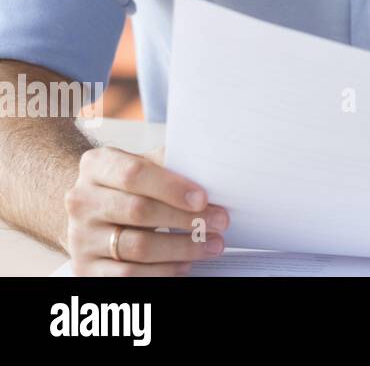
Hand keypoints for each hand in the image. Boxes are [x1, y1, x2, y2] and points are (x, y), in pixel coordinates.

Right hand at [64, 145, 227, 275]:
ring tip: (211, 245)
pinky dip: (162, 271)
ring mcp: (80, 237)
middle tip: (220, 222)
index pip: (134, 174)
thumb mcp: (143, 164)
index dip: (171, 187)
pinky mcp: (85, 268)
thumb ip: (170, 164)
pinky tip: (185, 264)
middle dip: (185, 219)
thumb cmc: (129, 185)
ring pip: (137, 247)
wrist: (92, 212)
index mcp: (97, 166)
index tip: (203, 199)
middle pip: (138, 211)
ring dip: (182, 248)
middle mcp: (82, 201)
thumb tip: (211, 171)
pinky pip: (129, 275)